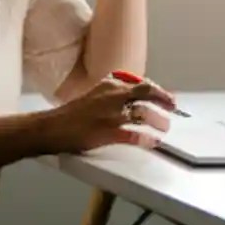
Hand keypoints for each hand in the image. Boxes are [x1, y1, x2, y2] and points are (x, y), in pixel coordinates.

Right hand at [41, 75, 175, 152]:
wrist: (51, 127)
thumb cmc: (72, 114)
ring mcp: (111, 114)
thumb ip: (113, 94)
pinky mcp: (108, 133)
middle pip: (146, 93)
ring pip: (143, 114)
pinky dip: (146, 139)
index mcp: (109, 84)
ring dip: (158, 120)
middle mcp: (112, 96)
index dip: (156, 90)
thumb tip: (133, 99)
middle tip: (173, 107)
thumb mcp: (94, 95)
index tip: (165, 96)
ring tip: (165, 126)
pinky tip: (153, 142)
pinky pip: (133, 135)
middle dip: (163, 99)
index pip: (140, 82)